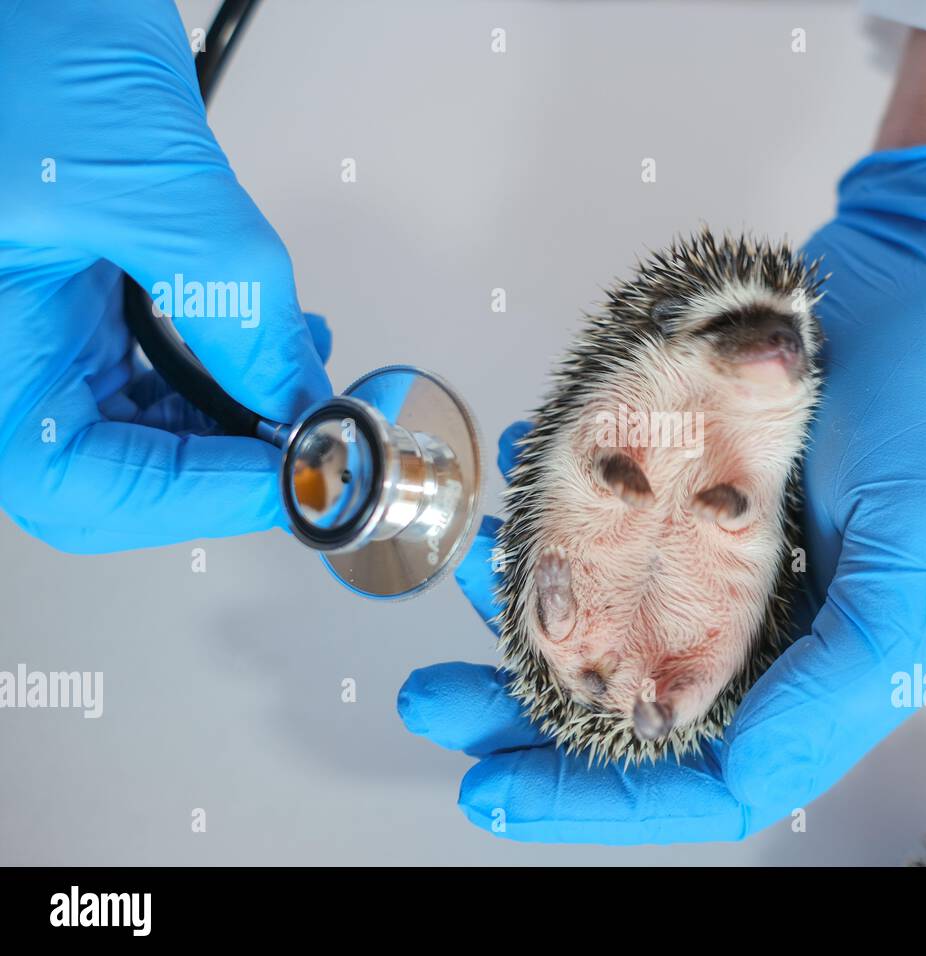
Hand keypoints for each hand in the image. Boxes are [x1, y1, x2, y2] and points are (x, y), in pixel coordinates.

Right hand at [0, 0, 331, 551]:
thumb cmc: (13, 35)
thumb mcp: (136, 172)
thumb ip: (229, 295)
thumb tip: (298, 393)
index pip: (79, 483)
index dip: (196, 494)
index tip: (293, 474)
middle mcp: (1, 349)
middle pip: (114, 470)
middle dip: (228, 459)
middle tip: (314, 445)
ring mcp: (33, 327)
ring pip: (139, 429)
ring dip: (234, 420)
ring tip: (304, 390)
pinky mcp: (71, 300)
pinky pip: (148, 369)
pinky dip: (221, 371)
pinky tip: (271, 349)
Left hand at [397, 144, 925, 842]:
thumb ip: (840, 680)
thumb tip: (743, 778)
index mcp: (832, 670)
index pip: (708, 777)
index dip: (601, 801)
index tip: (495, 790)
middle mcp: (773, 623)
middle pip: (638, 701)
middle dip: (529, 710)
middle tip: (436, 699)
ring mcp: (731, 549)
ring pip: (612, 612)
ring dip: (533, 609)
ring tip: (469, 587)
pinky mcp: (703, 481)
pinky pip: (616, 514)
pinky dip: (564, 510)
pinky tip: (521, 487)